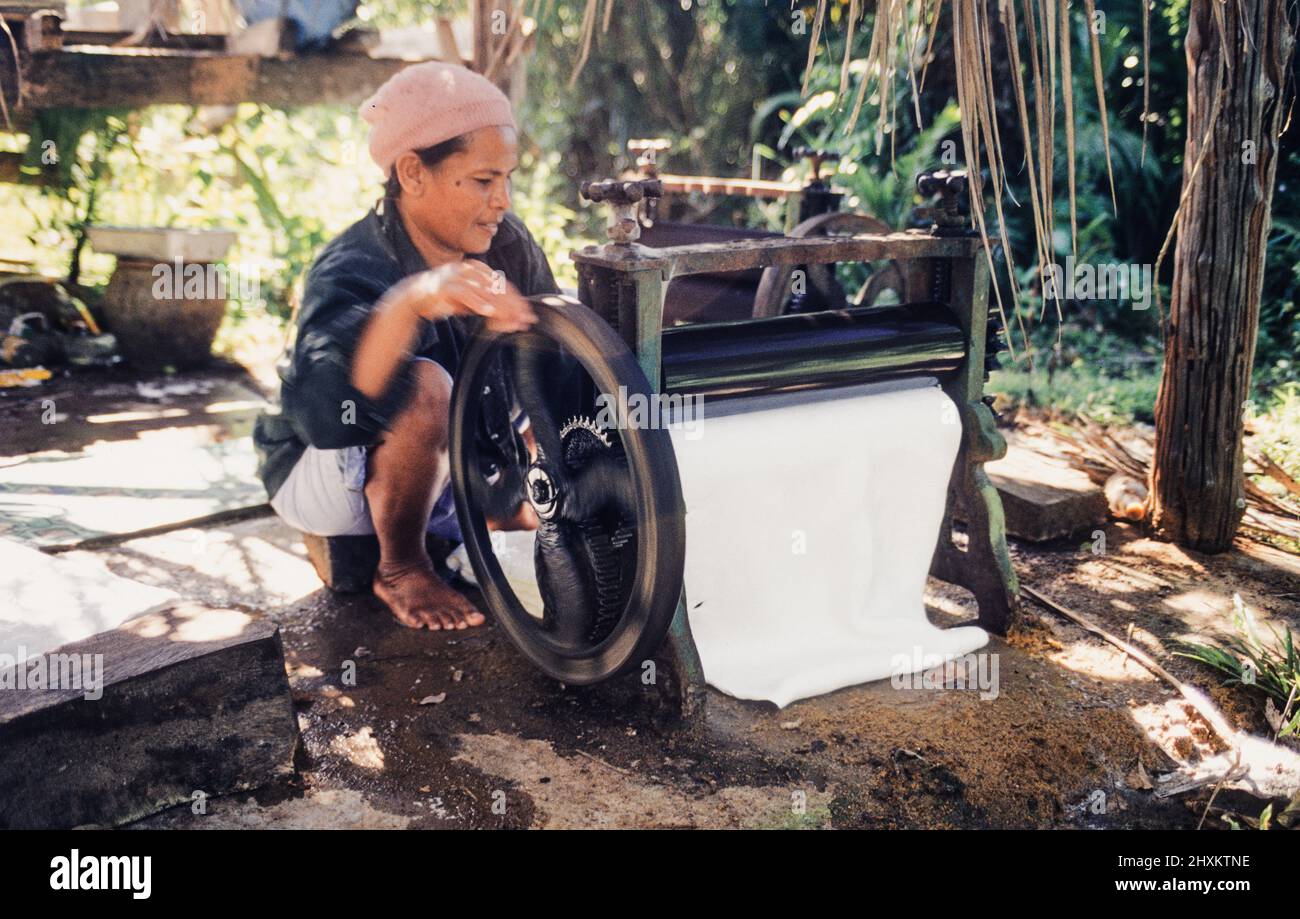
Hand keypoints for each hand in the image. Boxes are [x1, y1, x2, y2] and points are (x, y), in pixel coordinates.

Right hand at [401, 261, 536, 332]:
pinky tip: (488, 312)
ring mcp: (455, 276)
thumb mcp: (471, 300)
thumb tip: (512, 316)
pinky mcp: (444, 286)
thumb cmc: (447, 298)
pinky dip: (477, 303)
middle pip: (497, 287)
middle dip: (513, 305)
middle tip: (524, 319)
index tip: (527, 314)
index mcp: (477, 268)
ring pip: (483, 291)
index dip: (517, 300)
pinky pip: (465, 294)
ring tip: (511, 318)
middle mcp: (468, 269)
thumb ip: (488, 303)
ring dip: (499, 306)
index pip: (502, 284)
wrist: (416, 296)